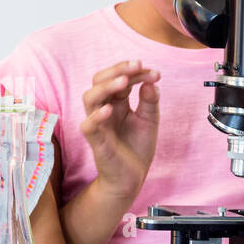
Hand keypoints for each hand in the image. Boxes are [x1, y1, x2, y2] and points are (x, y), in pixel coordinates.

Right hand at [80, 60, 159, 199]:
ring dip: (106, 86)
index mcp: (117, 102)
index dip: (136, 72)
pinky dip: (96, 116)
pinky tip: (109, 109)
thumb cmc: (137, 148)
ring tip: (124, 82)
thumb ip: (150, 101)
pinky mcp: (95, 141)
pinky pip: (88, 126)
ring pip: (90, 97)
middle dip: (117, 70)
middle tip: (137, 66)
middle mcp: (104, 108)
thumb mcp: (150, 120)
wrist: (132, 178)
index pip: (120, 78)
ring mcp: (98, 123)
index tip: (155, 73)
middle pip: (99, 80)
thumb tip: (151, 82)